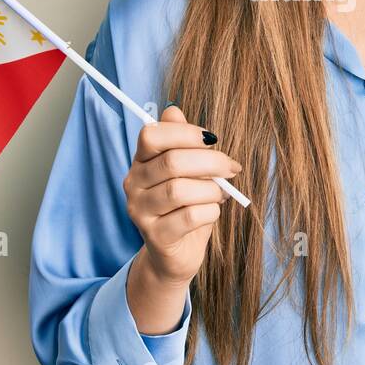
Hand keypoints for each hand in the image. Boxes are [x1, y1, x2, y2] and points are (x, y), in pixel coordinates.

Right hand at [122, 103, 241, 286]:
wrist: (176, 253)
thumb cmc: (186, 206)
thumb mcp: (187, 171)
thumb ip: (181, 142)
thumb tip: (173, 110)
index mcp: (140, 161)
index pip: (151, 135)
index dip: (186, 133)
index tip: (213, 140)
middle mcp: (133, 183)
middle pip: (172, 162)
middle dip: (211, 162)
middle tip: (232, 168)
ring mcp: (140, 211)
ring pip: (181, 190)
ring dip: (212, 190)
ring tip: (221, 194)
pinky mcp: (154, 236)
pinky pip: (190, 216)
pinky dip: (211, 211)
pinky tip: (213, 212)